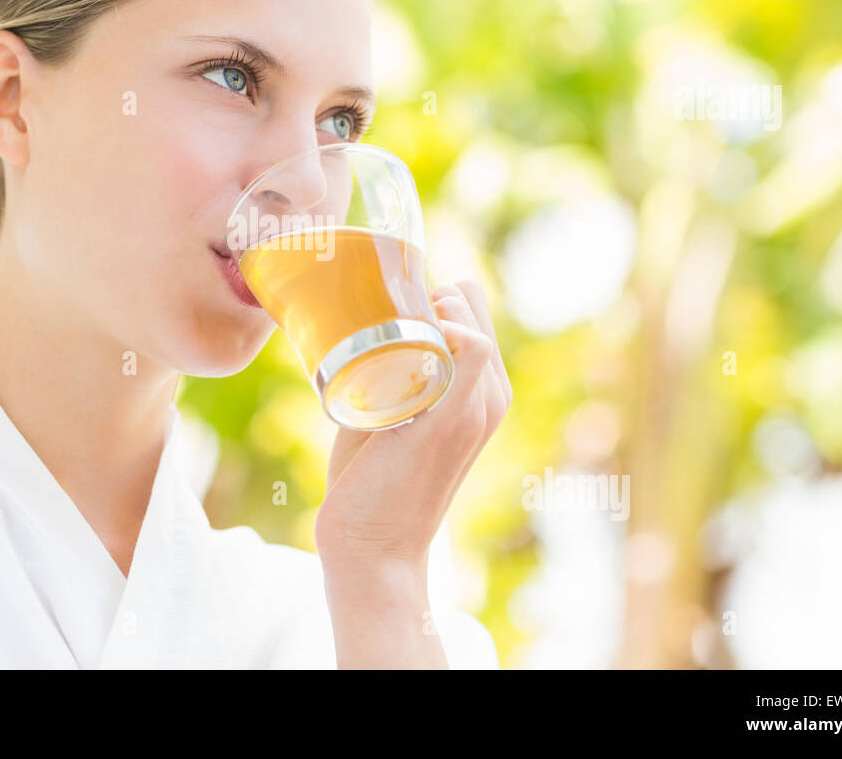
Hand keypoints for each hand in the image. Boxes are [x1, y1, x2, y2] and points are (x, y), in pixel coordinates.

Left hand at [313, 279, 512, 573]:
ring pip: (469, 315)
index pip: (471, 310)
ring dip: (424, 304)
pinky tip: (411, 334)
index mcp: (481, 394)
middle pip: (470, 302)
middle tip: (373, 314)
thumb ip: (384, 381)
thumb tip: (352, 343)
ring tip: (378, 326)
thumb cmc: (372, 487)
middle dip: (423, 292)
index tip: (383, 305)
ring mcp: (476, 407)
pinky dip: (448, 326)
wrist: (372, 548)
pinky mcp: (452, 418)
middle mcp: (490, 396)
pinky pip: (473, 346)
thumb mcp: (384, 418)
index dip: (430, 293)